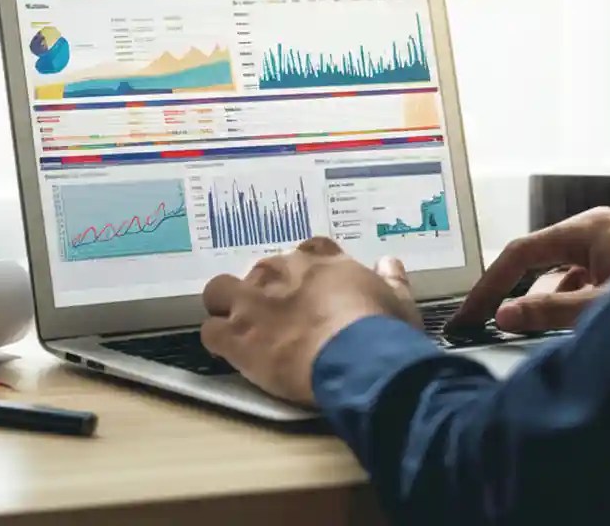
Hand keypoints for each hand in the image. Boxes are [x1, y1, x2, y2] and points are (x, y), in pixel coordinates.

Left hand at [201, 237, 419, 405]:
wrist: (358, 359)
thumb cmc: (382, 330)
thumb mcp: (398, 301)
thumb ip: (390, 279)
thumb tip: (389, 262)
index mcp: (319, 262)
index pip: (306, 250)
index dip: (305, 270)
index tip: (311, 288)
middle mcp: (279, 273)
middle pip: (259, 271)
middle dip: (266, 290)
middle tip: (279, 317)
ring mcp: (252, 303)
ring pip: (219, 292)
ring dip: (227, 307)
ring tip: (241, 330)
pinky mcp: (236, 336)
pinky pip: (211, 332)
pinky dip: (219, 341)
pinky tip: (231, 354)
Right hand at [449, 207, 609, 333]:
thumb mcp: (602, 308)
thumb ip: (550, 313)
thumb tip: (503, 316)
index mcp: (588, 229)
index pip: (521, 253)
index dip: (490, 285)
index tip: (469, 314)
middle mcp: (597, 232)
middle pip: (538, 263)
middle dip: (513, 295)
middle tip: (485, 327)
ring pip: (561, 278)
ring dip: (543, 305)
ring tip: (523, 335)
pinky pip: (582, 286)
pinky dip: (567, 307)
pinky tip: (562, 330)